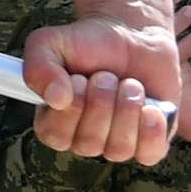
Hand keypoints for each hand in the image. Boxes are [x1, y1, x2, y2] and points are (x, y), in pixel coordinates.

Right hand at [19, 15, 184, 165]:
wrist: (135, 37)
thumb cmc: (88, 43)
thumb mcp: (51, 43)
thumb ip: (39, 66)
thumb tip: (56, 99)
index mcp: (54, 121)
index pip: (54, 135)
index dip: (70, 108)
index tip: (78, 78)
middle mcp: (82, 139)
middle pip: (88, 143)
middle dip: (101, 102)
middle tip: (107, 76)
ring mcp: (116, 143)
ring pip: (118, 149)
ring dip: (126, 109)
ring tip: (130, 84)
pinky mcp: (149, 143)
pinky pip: (149, 153)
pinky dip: (151, 131)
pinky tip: (151, 108)